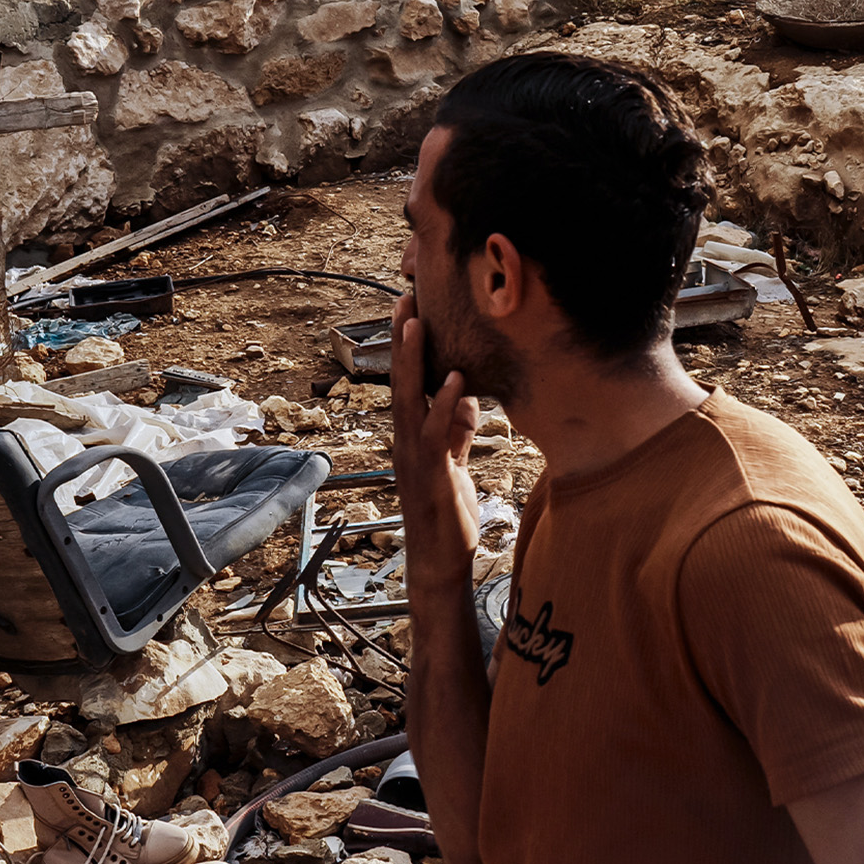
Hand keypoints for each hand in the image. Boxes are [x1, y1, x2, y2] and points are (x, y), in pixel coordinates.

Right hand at [390, 294, 480, 597]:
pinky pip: (436, 434)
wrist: (442, 564)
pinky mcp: (431, 476)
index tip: (410, 309)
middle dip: (402, 341)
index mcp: (413, 438)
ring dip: (413, 361)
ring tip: (416, 323)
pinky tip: (453, 379)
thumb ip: (456, 431)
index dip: (407, 348)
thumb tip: (463, 394)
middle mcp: (406, 442)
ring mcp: (415, 459)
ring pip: (409, 401)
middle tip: (404, 299)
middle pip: (401, 383)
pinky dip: (444, 404)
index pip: (408, 384)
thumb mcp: (455, 464)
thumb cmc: (449, 516)